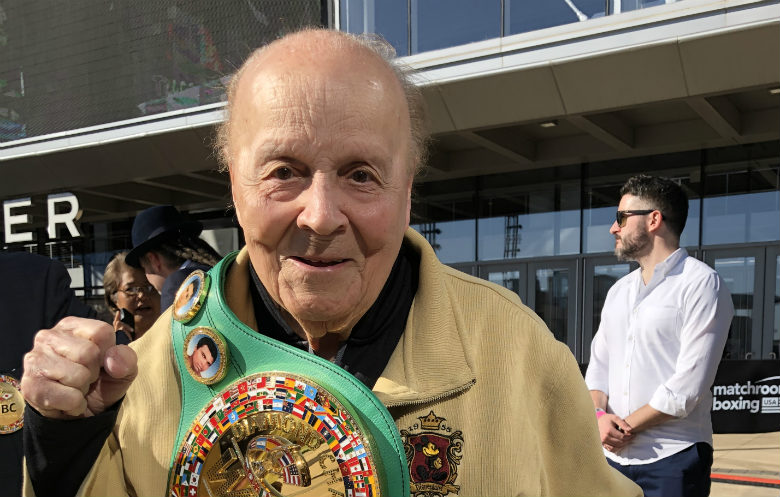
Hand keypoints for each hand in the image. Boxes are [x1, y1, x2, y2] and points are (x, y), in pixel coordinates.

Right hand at [21, 316, 137, 418]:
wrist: (79, 414)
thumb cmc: (100, 382)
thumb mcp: (122, 368)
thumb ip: (126, 359)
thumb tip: (113, 360)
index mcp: (72, 326)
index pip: (101, 331)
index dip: (108, 352)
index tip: (101, 362)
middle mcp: (48, 337)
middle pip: (88, 353)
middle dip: (93, 372)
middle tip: (86, 378)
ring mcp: (35, 360)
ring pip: (77, 376)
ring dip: (83, 388)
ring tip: (75, 387)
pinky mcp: (30, 386)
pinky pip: (69, 397)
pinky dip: (75, 404)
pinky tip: (66, 401)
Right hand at [598, 413, 633, 451]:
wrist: (598, 421)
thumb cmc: (608, 419)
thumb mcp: (615, 418)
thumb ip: (623, 424)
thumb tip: (630, 430)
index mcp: (609, 431)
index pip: (622, 437)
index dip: (629, 437)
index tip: (633, 435)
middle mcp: (605, 437)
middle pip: (620, 443)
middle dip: (627, 441)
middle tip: (631, 438)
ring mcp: (603, 441)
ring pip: (616, 447)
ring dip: (623, 445)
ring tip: (627, 441)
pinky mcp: (603, 444)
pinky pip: (611, 449)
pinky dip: (617, 448)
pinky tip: (620, 444)